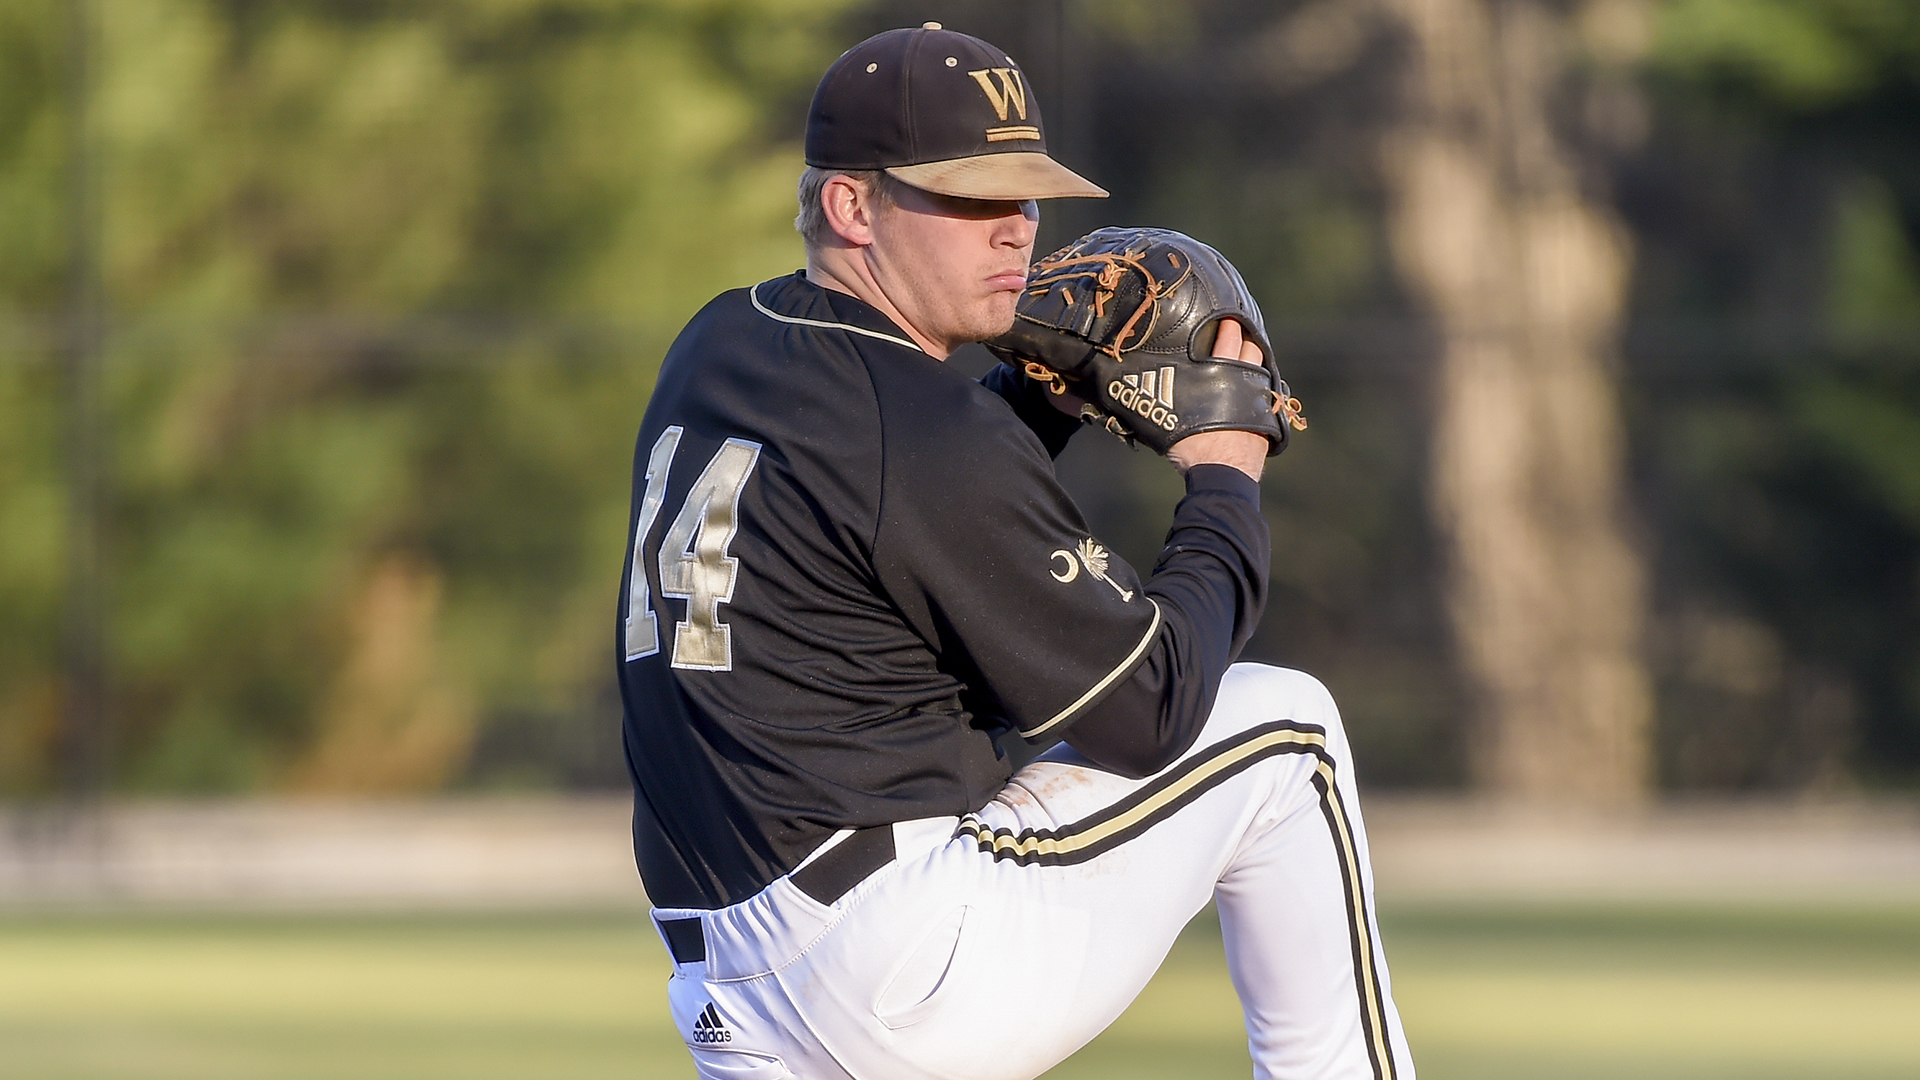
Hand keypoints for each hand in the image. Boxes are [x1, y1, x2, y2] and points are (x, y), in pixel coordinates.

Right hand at [1167, 319, 1267, 480]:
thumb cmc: (1192, 447)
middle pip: (1252, 351)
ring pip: (1263, 372)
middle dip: (1246, 339)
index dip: (1229, 325)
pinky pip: (1267, 396)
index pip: (1229, 339)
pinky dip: (1260, 389)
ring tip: (1247, 356)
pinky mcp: (1267, 419)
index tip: (1227, 317)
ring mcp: (1259, 401)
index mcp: (1222, 376)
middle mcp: (1246, 383)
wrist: (1222, 476)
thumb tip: (1123, 385)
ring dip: (1255, 362)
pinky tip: (1253, 390)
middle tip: (1239, 331)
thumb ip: (1154, 399)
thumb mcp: (1165, 419)